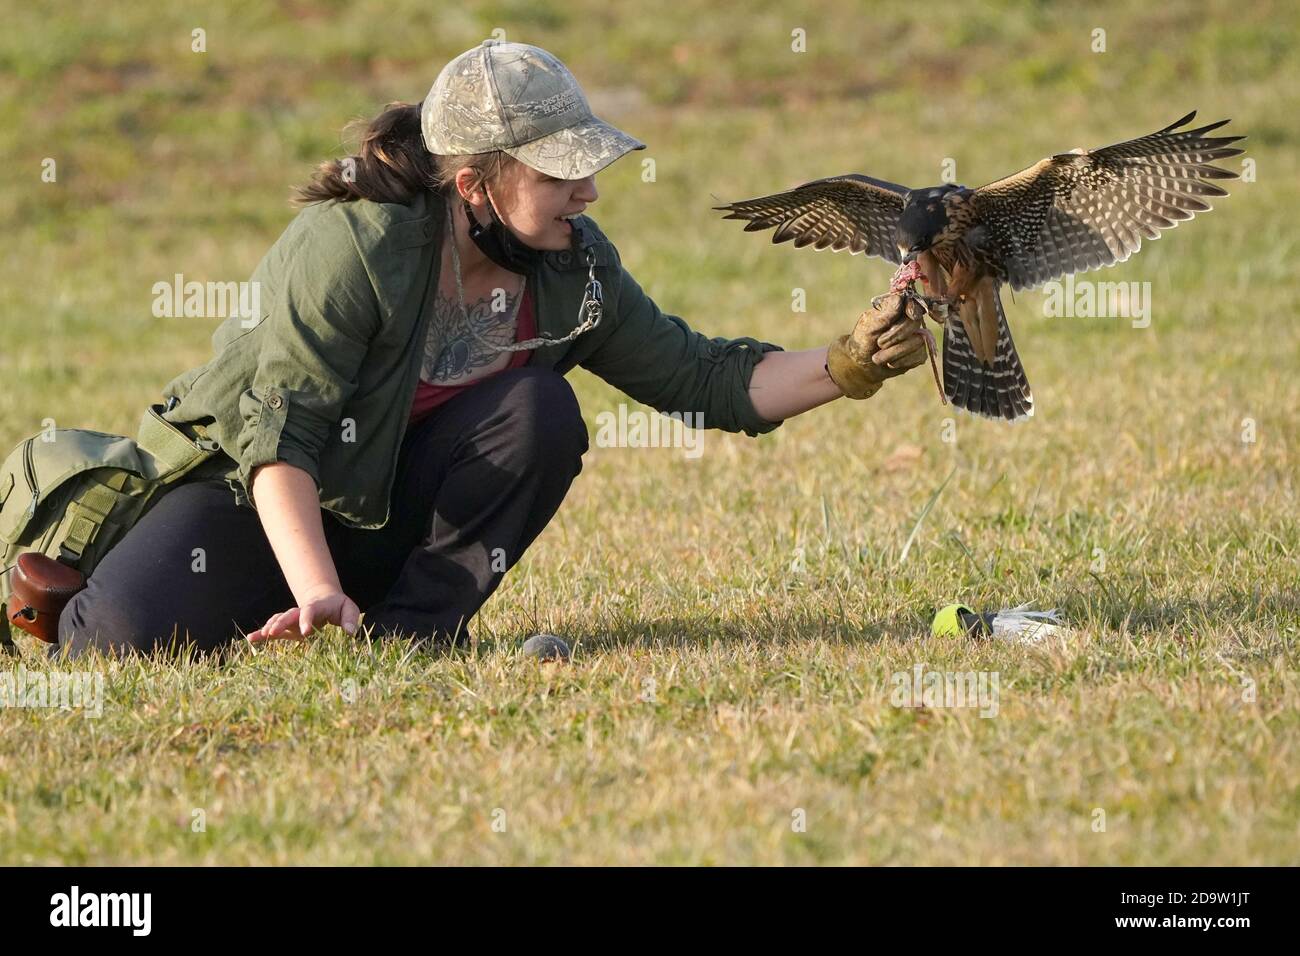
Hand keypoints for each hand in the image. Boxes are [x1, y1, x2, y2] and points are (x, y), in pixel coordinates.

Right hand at [246, 587, 360, 643]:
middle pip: (289, 615)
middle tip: (273, 632)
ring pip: (278, 621)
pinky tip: (251, 639)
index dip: (306, 620)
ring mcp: (292, 619)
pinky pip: (273, 630)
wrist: (324, 599)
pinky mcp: (287, 628)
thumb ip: (350, 619)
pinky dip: (262, 634)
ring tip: (258, 636)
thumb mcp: (349, 609)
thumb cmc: (339, 607)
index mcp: (317, 606)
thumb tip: (350, 632)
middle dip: (281, 623)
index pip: (310, 611)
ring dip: (269, 627)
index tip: (305, 632)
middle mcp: (301, 611)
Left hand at [825, 292, 928, 399]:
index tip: (911, 315)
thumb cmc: (863, 340)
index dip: (914, 308)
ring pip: (917, 342)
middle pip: (915, 322)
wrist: (861, 364)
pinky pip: (919, 356)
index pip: (913, 302)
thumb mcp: (868, 325)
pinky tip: (890, 363)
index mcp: (897, 308)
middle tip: (879, 343)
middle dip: (896, 335)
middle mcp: (910, 321)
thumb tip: (899, 298)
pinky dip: (901, 361)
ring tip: (878, 357)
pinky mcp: (919, 354)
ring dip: (894, 352)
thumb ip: (884, 313)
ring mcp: (916, 337)